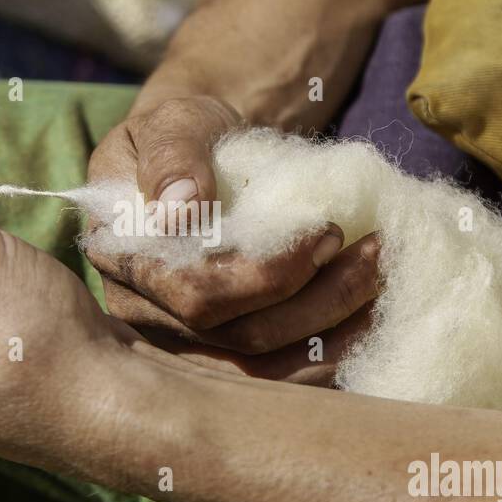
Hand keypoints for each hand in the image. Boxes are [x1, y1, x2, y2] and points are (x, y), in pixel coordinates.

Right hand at [85, 95, 381, 384]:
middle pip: (234, 338)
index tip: (330, 231)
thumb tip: (181, 209)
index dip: (268, 274)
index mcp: (121, 260)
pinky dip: (328, 357)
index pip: (193, 292)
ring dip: (332, 333)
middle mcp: (144, 315)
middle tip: (373, 253)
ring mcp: (182, 346)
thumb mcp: (175, 120)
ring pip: (261, 370)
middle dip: (317, 301)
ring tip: (379, 282)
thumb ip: (174, 155)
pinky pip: (276, 380)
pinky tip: (368, 322)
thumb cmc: (187, 135)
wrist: (199, 159)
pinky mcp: (221, 358)